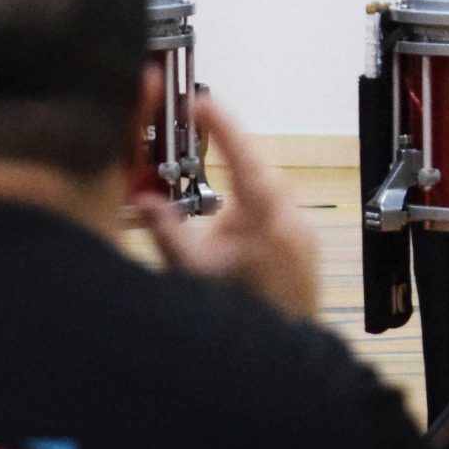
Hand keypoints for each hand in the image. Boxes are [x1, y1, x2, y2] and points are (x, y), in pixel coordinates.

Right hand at [134, 98, 318, 320]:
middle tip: (195, 136)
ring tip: (214, 193)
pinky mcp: (308, 240)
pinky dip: (257, 203)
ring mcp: (303, 227)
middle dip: (227, 152)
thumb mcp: (192, 269)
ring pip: (269, 186)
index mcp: (262, 215)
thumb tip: (140, 199)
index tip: (200, 103)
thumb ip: (164, 230)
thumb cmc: (239, 311)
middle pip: (255, 167)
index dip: (220, 123)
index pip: (241, 153)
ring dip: (241, 181)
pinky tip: (238, 224)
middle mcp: (290, 214)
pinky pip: (281, 207)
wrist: (283, 345)